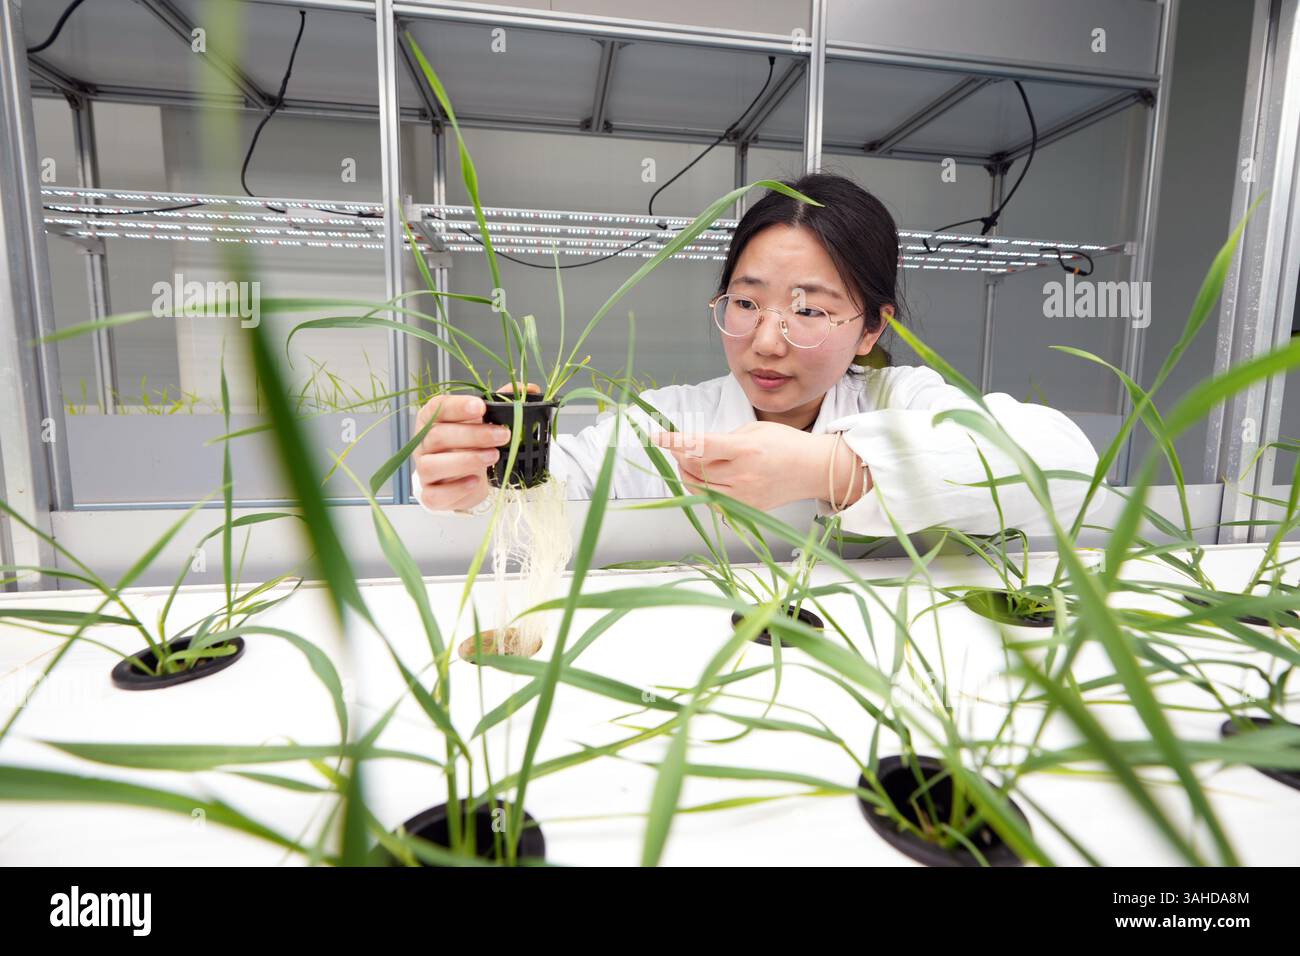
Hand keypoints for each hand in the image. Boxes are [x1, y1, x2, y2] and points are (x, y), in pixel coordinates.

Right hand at [411, 383, 538, 510]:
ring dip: (465, 460)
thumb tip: (529, 389)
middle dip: (472, 435)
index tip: (481, 407)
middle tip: (502, 435)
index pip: (437, 407)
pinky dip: (457, 488)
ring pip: (431, 465)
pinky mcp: (431, 494)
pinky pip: (435, 494)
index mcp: (433, 420)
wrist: (466, 478)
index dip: (457, 406)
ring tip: (493, 456)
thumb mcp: (486, 422)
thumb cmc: (471, 445)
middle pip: (437, 435)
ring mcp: (424, 470)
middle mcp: (424, 444)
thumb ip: (503, 403)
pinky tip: (476, 480)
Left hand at [649, 421, 821, 511]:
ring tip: (693, 461)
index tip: (656, 437)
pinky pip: (712, 500)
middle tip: (679, 447)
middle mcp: (742, 475)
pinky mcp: (745, 509)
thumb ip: (721, 439)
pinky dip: (704, 488)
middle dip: (680, 455)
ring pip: (698, 487)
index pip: (700, 446)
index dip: (674, 441)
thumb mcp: (753, 430)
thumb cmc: (785, 445)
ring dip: (688, 473)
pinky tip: (710, 477)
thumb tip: (694, 448)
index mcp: (745, 449)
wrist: (812, 470)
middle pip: (694, 468)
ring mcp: (743, 496)